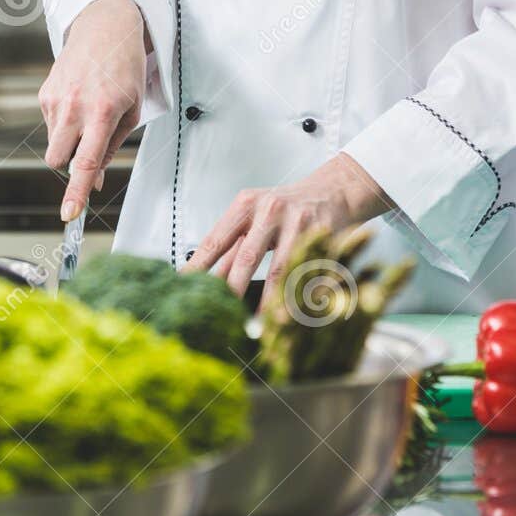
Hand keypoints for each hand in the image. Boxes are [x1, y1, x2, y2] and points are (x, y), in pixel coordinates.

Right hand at [39, 0, 148, 220]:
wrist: (105, 26)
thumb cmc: (125, 67)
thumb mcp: (132, 108)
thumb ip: (111, 147)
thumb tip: (93, 181)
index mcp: (103, 112)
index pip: (85, 162)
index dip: (76, 192)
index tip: (69, 214)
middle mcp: (75, 106)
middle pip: (57, 160)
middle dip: (69, 165)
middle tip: (89, 148)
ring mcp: (56, 99)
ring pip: (53, 144)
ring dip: (68, 142)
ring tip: (89, 114)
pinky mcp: (44, 93)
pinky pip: (50, 125)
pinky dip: (63, 124)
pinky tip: (79, 101)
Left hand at [182, 154, 392, 307]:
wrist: (332, 190)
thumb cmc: (287, 207)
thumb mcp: (255, 220)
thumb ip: (232, 249)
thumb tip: (207, 279)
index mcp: (246, 204)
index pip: (216, 240)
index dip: (199, 266)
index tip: (183, 287)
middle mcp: (270, 209)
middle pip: (246, 257)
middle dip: (232, 289)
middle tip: (221, 314)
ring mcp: (298, 222)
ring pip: (280, 270)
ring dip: (268, 302)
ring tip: (259, 324)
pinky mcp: (322, 235)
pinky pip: (307, 273)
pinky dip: (298, 296)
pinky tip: (291, 314)